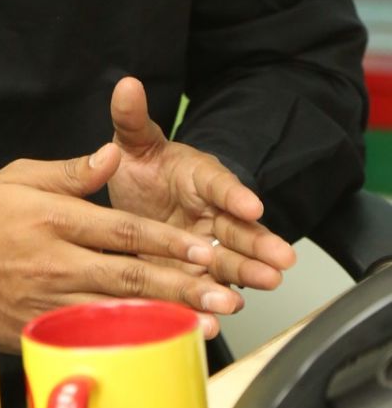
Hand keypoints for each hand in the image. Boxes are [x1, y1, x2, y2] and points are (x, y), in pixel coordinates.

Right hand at [0, 146, 224, 352]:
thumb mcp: (18, 177)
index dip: (168, 241)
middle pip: (130, 275)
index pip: (122, 231)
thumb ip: (70, 171)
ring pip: (119, 311)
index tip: (205, 247)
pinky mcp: (44, 329)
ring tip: (209, 321)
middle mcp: (57, 263)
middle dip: (182, 283)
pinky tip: (160, 342)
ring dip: (168, 316)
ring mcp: (51, 301)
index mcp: (54, 220)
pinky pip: (94, 335)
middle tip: (224, 290)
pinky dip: (131, 339)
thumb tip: (112, 156)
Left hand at [106, 76, 295, 314]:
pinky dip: (208, 310)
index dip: (236, 193)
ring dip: (247, 276)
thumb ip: (132, 118)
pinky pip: (202, 294)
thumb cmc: (146, 170)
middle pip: (239, 230)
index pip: (220, 183)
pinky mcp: (192, 278)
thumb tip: (126, 84)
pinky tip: (212, 324)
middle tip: (280, 259)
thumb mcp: (136, 144)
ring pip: (230, 263)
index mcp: (201, 178)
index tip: (250, 204)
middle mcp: (212, 215)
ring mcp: (206, 249)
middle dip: (260, 245)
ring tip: (266, 286)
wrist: (140, 203)